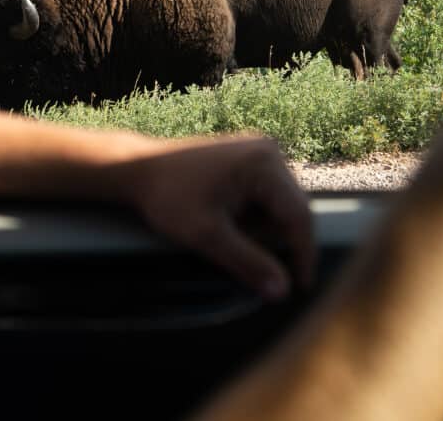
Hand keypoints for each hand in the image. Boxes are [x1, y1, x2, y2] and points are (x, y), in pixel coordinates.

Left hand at [121, 135, 313, 300]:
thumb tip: (282, 292)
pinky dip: (256, 217)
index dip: (303, 255)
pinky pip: (266, 193)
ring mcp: (258, 151)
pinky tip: (232, 227)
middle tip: (263, 271)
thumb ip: (247, 263)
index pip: (300, 216)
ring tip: (234, 242)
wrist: (138, 168)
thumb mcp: (207, 235)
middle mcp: (268, 151)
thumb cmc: (168, 197)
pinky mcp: (247, 157)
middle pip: (293, 208)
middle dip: (280, 242)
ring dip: (266, 230)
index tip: (301, 288)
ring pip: (281, 203)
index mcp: (264, 163)